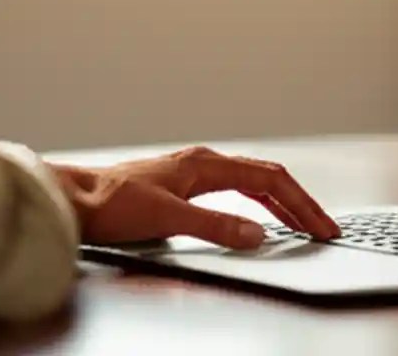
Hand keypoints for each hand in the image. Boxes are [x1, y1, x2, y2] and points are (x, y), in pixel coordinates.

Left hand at [48, 146, 340, 249]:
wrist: (74, 200)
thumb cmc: (112, 203)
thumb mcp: (169, 218)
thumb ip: (217, 227)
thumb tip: (258, 236)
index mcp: (206, 164)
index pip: (269, 180)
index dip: (300, 205)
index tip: (320, 226)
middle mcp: (203, 162)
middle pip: (266, 178)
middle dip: (299, 203)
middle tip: (322, 228)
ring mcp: (194, 172)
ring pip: (252, 181)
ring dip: (281, 202)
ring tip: (301, 222)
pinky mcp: (184, 185)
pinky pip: (235, 188)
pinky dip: (258, 201)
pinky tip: (259, 215)